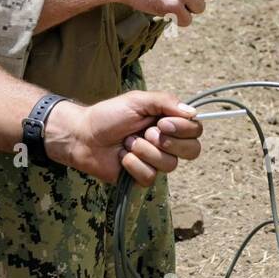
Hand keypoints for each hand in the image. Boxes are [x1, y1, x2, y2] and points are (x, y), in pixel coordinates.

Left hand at [45, 91, 202, 185]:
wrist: (83, 135)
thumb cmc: (108, 115)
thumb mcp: (137, 101)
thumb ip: (166, 102)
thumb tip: (193, 113)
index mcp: (168, 122)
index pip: (195, 130)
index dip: (183, 129)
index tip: (162, 122)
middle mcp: (166, 143)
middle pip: (192, 151)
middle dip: (168, 142)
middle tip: (147, 133)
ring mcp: (155, 161)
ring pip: (169, 164)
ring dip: (144, 151)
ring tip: (127, 142)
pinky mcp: (142, 177)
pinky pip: (150, 176)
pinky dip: (133, 164)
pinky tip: (122, 157)